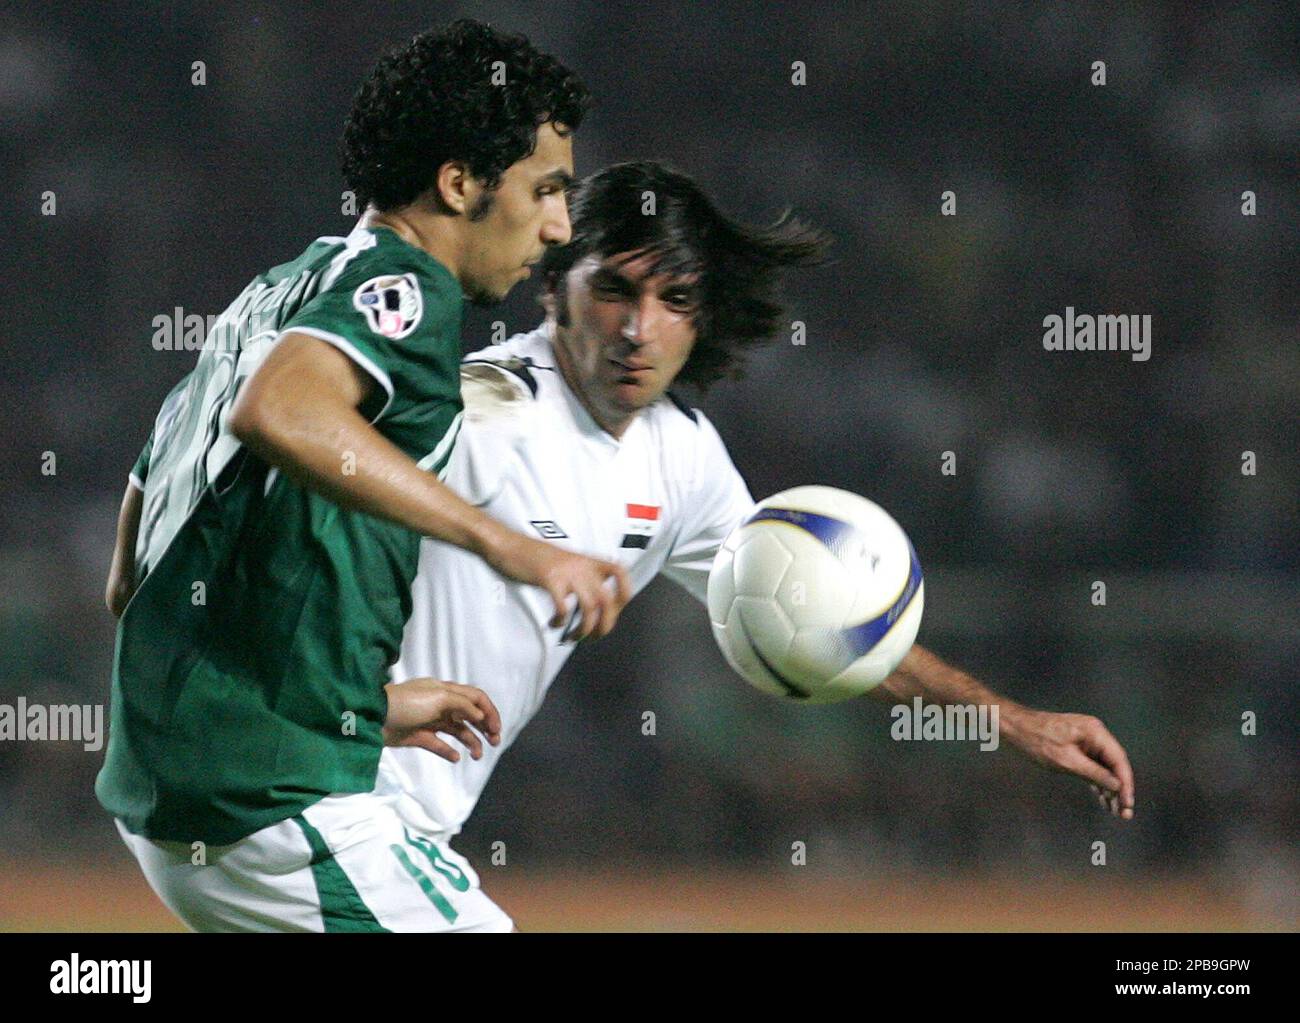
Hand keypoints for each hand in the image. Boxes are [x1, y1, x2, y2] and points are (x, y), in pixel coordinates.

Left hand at [382, 678, 501, 762]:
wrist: (373, 717)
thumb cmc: (407, 703)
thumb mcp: (439, 697)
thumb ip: (463, 705)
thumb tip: (480, 717)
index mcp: (447, 690)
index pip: (476, 698)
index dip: (489, 711)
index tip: (495, 728)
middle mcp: (441, 704)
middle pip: (470, 715)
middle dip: (485, 728)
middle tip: (495, 742)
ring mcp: (430, 721)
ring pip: (458, 731)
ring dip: (471, 742)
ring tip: (477, 755)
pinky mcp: (419, 736)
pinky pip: (439, 745)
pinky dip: (449, 751)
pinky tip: (455, 757)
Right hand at [482, 528, 630, 640]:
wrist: (509, 544)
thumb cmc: (535, 556)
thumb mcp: (566, 561)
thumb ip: (582, 575)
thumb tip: (594, 601)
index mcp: (588, 560)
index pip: (620, 572)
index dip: (624, 593)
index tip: (615, 611)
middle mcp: (582, 565)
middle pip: (608, 600)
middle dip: (605, 625)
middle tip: (594, 637)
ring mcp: (567, 572)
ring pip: (589, 608)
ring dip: (583, 629)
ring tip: (573, 637)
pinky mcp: (550, 579)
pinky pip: (563, 607)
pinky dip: (561, 622)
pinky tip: (554, 624)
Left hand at [1004, 708, 1135, 819]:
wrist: (1014, 727)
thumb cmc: (1037, 741)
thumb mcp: (1067, 761)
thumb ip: (1094, 773)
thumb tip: (1118, 786)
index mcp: (1095, 732)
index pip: (1119, 760)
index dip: (1126, 783)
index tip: (1128, 803)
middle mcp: (1095, 734)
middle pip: (1114, 765)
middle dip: (1120, 790)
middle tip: (1125, 814)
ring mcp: (1086, 741)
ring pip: (1105, 768)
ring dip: (1110, 789)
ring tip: (1116, 812)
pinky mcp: (1078, 748)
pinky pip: (1093, 767)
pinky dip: (1097, 783)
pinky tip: (1103, 800)